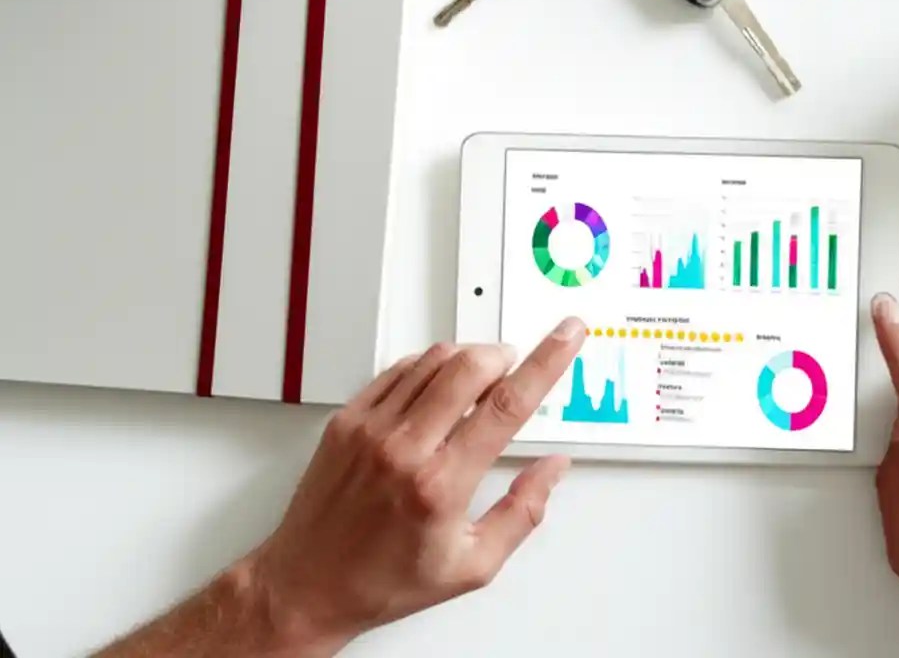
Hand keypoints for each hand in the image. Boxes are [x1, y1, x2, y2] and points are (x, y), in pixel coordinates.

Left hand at [240, 319, 585, 652]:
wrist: (308, 586)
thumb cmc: (383, 580)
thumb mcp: (473, 565)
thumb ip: (523, 512)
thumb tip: (552, 469)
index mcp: (441, 486)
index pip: (507, 406)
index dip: (547, 362)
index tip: (566, 336)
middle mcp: (403, 450)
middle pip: (469, 367)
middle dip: (504, 354)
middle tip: (517, 363)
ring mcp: (369, 430)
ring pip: (432, 360)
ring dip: (467, 358)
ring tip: (479, 378)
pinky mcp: (345, 421)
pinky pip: (396, 370)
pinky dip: (427, 365)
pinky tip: (436, 384)